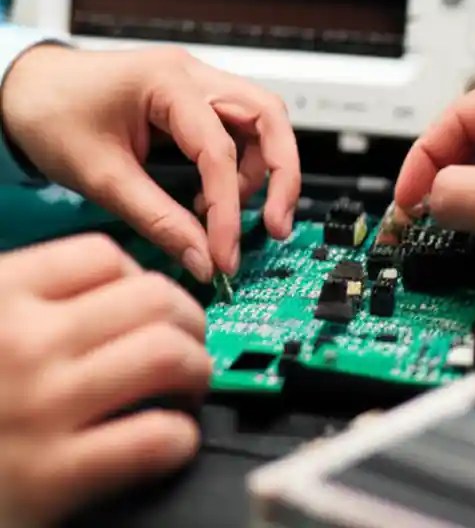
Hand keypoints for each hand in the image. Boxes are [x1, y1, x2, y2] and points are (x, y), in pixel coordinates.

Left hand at [0, 45, 300, 280]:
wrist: (22, 89)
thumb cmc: (50, 114)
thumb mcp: (101, 176)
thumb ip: (157, 219)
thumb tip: (200, 257)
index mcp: (167, 83)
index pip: (219, 152)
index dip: (228, 209)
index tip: (225, 252)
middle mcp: (193, 76)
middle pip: (270, 118)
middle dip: (281, 175)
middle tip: (277, 223)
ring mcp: (198, 85)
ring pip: (262, 124)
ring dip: (261, 173)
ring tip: (231, 215)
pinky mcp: (196, 102)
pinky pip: (240, 132)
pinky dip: (239, 167)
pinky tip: (216, 197)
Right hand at [0, 234, 209, 526]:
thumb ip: (29, 304)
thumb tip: (113, 293)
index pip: (103, 256)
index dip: (141, 279)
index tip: (145, 308)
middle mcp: (22, 343)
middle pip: (155, 298)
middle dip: (188, 322)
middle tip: (183, 348)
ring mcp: (41, 407)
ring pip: (169, 356)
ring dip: (195, 372)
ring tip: (182, 392)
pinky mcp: (54, 475)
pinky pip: (158, 436)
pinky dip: (180, 437)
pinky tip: (165, 442)